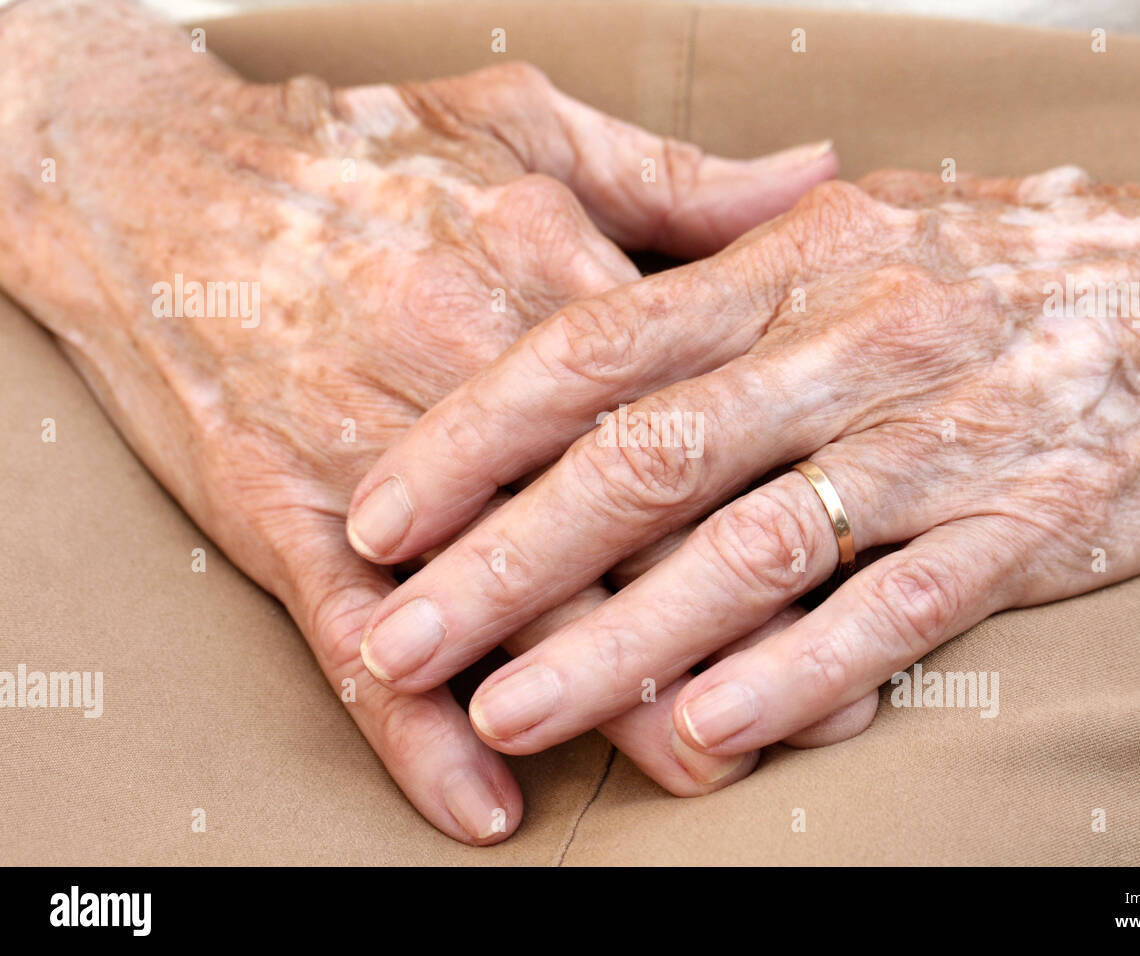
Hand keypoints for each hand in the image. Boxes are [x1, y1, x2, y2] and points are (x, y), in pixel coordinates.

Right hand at [0, 0, 837, 839]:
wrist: (149, 175)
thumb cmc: (359, 150)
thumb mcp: (528, 124)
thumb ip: (675, 174)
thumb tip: (814, 179)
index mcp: (544, 266)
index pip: (693, 409)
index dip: (784, 499)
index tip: (864, 565)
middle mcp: (467, 362)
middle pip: (621, 521)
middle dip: (726, 623)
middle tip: (821, 702)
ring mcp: (368, 443)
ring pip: (507, 592)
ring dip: (605, 694)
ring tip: (696, 760)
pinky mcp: (272, 501)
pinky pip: (349, 630)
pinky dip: (415, 727)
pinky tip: (480, 800)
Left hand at [348, 125, 1139, 758]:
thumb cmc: (1022, 257)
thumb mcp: (864, 224)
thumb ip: (732, 261)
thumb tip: (604, 298)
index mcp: (791, 266)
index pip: (592, 351)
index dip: (472, 436)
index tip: (380, 511)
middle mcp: (848, 346)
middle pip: (641, 460)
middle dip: (504, 559)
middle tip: (399, 636)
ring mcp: (934, 440)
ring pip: (746, 549)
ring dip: (618, 641)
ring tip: (513, 710)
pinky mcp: (1019, 525)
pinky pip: (884, 611)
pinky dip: (786, 675)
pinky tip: (704, 730)